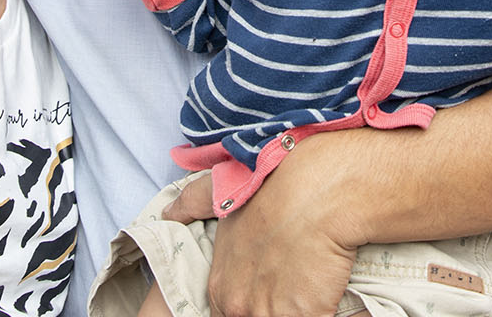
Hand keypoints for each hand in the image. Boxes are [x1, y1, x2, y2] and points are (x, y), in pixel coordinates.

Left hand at [164, 157, 360, 316]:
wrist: (320, 190)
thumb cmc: (275, 187)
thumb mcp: (225, 191)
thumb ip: (193, 204)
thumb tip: (168, 212)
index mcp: (220, 287)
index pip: (227, 315)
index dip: (250, 305)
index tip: (268, 292)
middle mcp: (238, 306)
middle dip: (272, 310)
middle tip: (288, 289)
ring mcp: (271, 315)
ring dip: (294, 310)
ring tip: (306, 291)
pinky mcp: (306, 316)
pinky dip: (319, 310)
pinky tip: (323, 295)